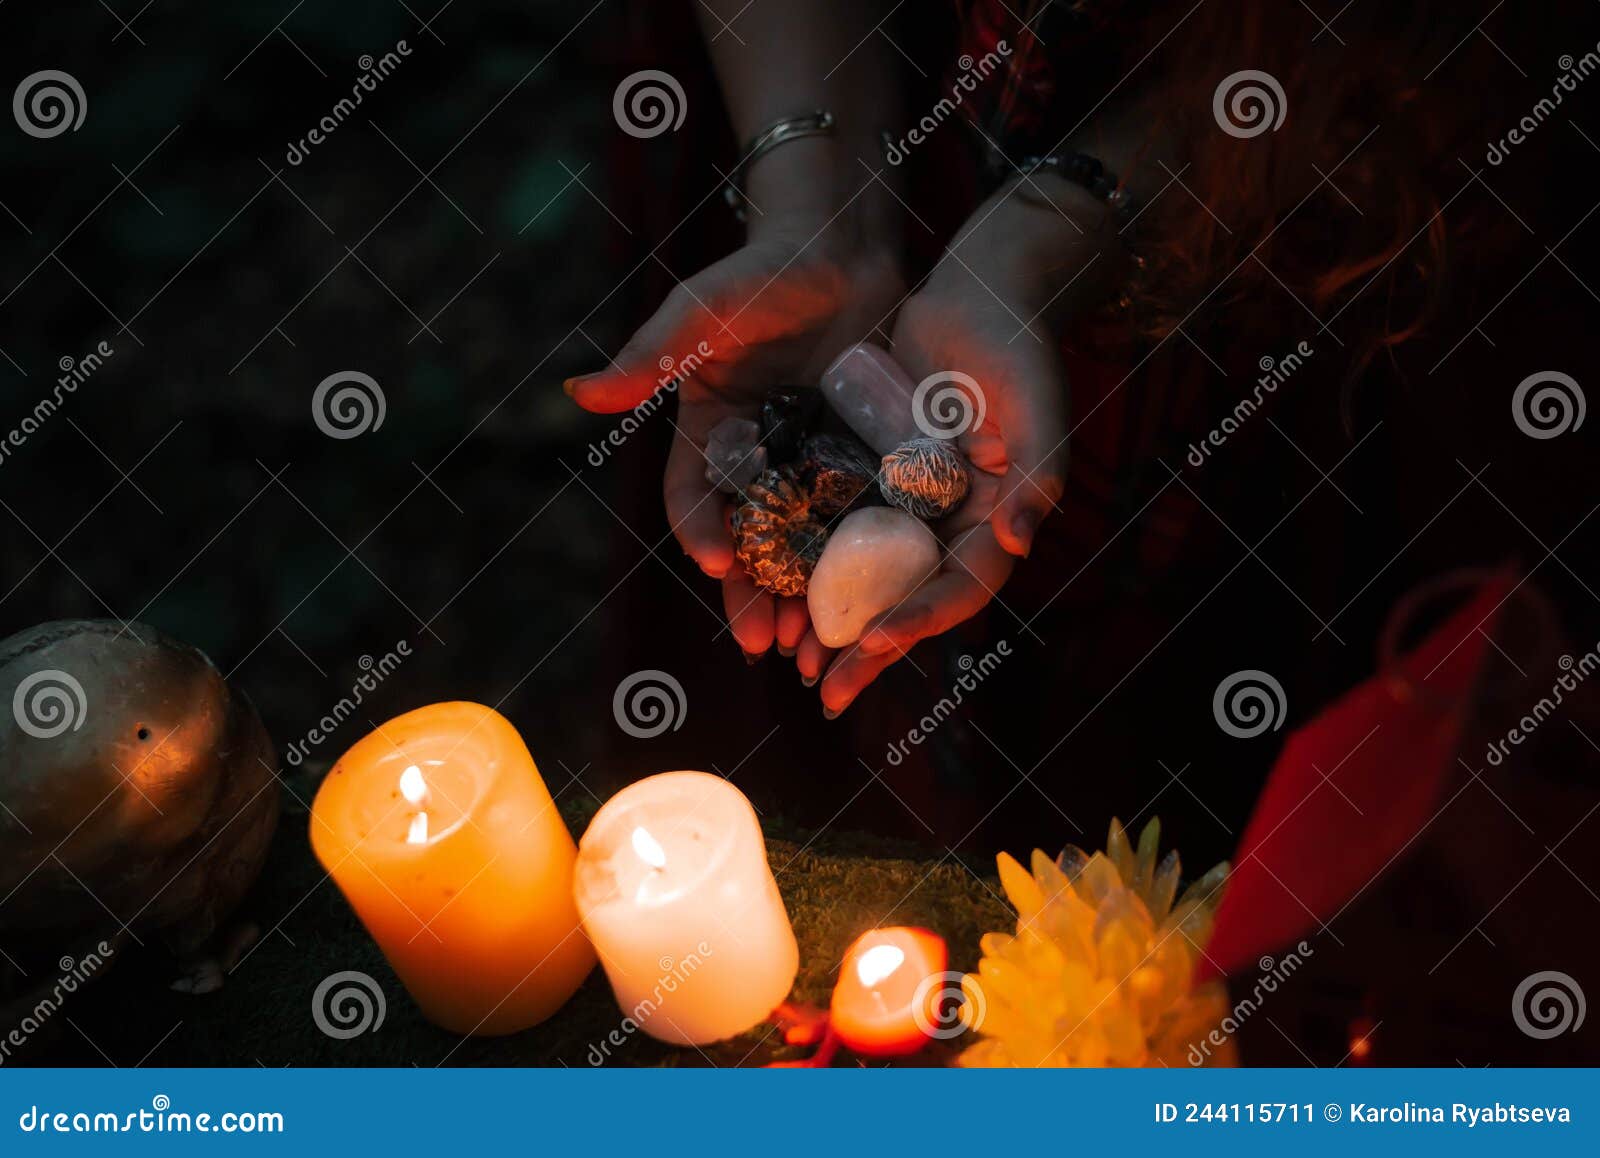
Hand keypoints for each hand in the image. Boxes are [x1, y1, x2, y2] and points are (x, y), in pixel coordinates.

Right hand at [566, 162, 903, 659]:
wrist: (840, 248)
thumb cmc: (762, 269)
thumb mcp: (703, 311)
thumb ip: (650, 354)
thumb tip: (577, 394)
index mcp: (707, 434)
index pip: (694, 497)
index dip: (702, 533)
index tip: (721, 563)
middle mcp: (753, 460)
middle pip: (747, 542)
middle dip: (752, 596)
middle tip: (763, 642)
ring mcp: (807, 466)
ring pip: (800, 549)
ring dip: (802, 602)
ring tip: (812, 648)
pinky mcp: (858, 464)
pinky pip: (855, 526)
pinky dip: (858, 570)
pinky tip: (871, 608)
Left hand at [812, 177, 1114, 711]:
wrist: (977, 289)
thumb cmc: (1017, 345)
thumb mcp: (1036, 407)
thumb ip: (1037, 473)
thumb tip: (1022, 541)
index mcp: (998, 520)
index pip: (959, 586)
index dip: (918, 619)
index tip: (871, 642)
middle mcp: (954, 523)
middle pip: (910, 600)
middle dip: (868, 649)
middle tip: (825, 693)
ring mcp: (912, 504)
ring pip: (870, 578)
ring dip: (834, 621)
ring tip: (792, 660)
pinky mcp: (873, 475)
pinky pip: (841, 529)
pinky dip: (813, 563)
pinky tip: (773, 589)